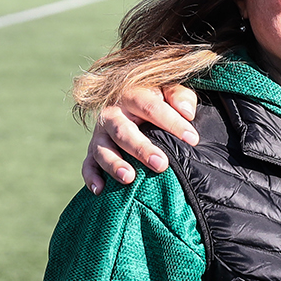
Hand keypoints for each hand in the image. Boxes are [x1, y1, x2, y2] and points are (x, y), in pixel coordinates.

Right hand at [82, 83, 199, 192]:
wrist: (130, 102)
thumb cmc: (157, 100)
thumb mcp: (169, 90)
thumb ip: (180, 96)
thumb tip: (187, 112)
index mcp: (132, 95)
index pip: (151, 107)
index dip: (172, 123)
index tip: (192, 139)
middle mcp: (111, 114)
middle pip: (123, 131)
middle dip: (141, 149)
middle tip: (161, 164)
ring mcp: (99, 134)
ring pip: (102, 149)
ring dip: (114, 164)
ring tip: (129, 178)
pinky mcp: (92, 151)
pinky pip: (87, 164)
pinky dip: (91, 177)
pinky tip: (99, 190)